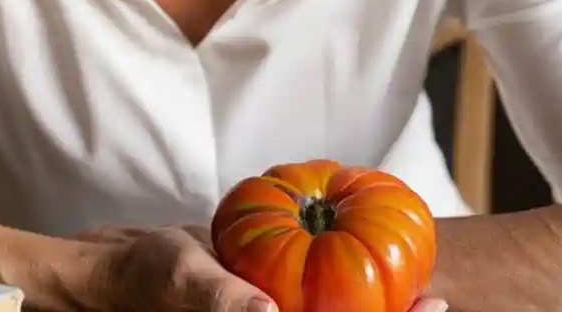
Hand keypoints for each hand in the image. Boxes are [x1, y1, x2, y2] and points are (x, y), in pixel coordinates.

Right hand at [76, 225, 448, 311]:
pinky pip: (320, 299)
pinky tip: (379, 256)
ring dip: (379, 307)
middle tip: (437, 303)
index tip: (424, 310)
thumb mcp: (183, 279)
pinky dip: (352, 284)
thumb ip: (222, 300)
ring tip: (427, 292)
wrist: (124, 266)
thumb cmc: (147, 276)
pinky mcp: (275, 304)